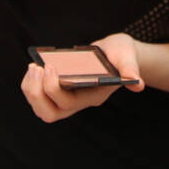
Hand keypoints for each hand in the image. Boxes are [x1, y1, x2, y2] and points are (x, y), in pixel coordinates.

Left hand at [20, 33, 144, 122]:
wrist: (116, 55)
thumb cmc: (121, 55)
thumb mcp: (127, 56)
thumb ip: (130, 68)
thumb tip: (138, 84)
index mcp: (93, 96)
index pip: (68, 103)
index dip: (53, 88)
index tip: (49, 66)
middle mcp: (79, 103)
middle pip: (49, 113)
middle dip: (37, 92)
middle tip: (37, 68)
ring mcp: (67, 99)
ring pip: (41, 108)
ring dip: (30, 89)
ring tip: (34, 66)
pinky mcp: (59, 92)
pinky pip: (38, 97)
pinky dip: (31, 84)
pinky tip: (35, 66)